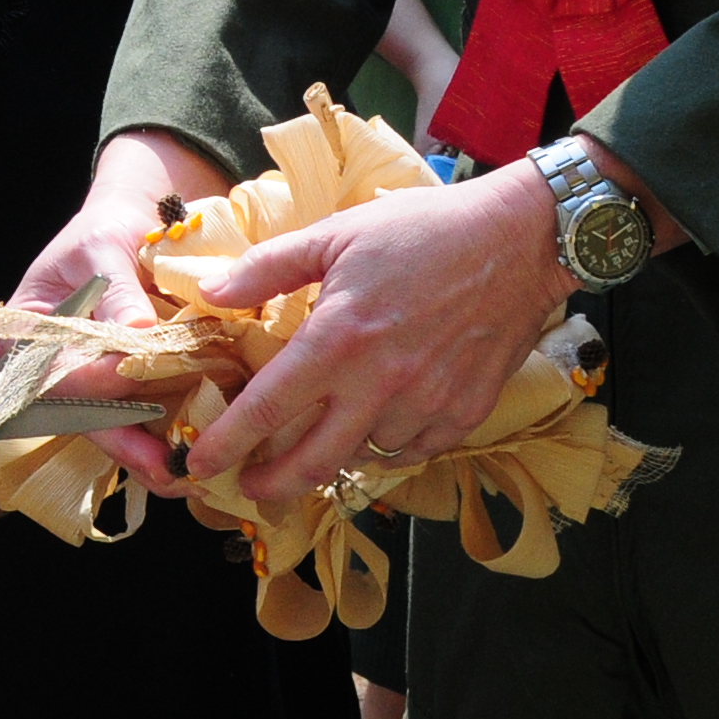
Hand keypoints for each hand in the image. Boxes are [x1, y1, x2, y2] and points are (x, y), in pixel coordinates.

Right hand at [9, 134, 209, 489]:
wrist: (134, 226)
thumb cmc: (106, 231)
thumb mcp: (104, 248)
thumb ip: (116, 290)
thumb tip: (136, 332)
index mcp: (26, 334)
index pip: (49, 368)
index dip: (87, 377)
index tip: (127, 371)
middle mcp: (50, 370)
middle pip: (79, 415)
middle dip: (123, 442)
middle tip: (164, 465)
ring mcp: (88, 385)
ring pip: (111, 429)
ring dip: (147, 455)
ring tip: (184, 477)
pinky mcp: (123, 392)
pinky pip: (139, 422)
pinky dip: (164, 440)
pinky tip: (193, 458)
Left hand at [184, 160, 576, 503]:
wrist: (518, 240)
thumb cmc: (423, 230)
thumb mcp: (335, 234)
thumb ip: (267, 267)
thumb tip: (209, 291)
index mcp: (338, 339)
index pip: (266, 409)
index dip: (227, 444)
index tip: (199, 464)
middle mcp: (379, 383)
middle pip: (312, 462)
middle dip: (271, 486)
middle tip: (250, 488)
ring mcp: (426, 405)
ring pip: (363, 457)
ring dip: (333, 458)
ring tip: (317, 444)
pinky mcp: (465, 414)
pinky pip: (413, 453)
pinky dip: (386, 449)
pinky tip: (375, 430)